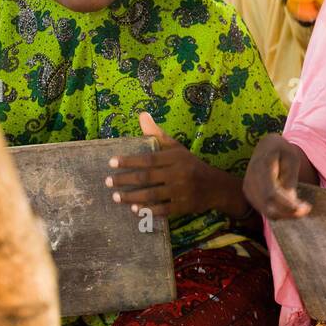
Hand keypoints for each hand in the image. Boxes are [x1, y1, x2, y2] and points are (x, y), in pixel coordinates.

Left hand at [106, 112, 242, 218]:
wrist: (216, 187)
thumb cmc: (191, 165)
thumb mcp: (177, 148)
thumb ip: (158, 134)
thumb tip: (142, 115)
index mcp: (176, 158)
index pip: (149, 159)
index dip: (130, 161)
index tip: (112, 163)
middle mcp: (179, 174)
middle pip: (148, 178)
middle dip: (126, 180)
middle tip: (108, 182)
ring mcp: (182, 191)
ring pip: (153, 194)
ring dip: (132, 197)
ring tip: (116, 197)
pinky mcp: (184, 206)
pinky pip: (163, 209)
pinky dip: (148, 209)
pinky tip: (135, 210)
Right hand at [242, 134, 311, 219]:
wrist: (265, 147)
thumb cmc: (281, 151)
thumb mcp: (291, 159)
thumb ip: (290, 179)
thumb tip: (291, 201)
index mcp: (261, 167)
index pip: (271, 193)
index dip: (287, 205)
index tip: (305, 208)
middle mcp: (250, 180)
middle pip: (268, 206)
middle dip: (288, 212)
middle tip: (306, 210)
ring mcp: (248, 189)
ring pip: (267, 211)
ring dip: (286, 214)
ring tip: (302, 208)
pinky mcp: (250, 195)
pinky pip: (265, 210)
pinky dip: (280, 212)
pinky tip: (293, 207)